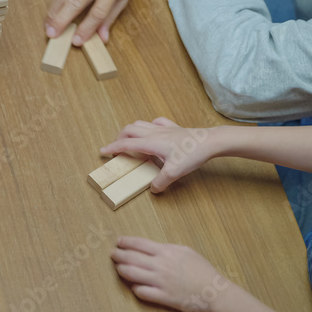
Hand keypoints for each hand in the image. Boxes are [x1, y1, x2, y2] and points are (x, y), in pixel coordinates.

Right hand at [45, 0, 141, 45]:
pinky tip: (52, 11)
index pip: (98, 11)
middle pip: (76, 1)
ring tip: (48, 26)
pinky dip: (56, 0)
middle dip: (62, 20)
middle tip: (52, 35)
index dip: (86, 28)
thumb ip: (112, 15)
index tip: (76, 41)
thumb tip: (102, 37)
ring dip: (54, 11)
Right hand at [100, 118, 217, 192]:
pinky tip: (152, 130)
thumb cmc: (191, 154)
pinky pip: (156, 122)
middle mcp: (153, 133)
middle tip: (116, 148)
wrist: (209, 142)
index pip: (125, 144)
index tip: (102, 151)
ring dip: (131, 130)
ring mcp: (163, 128)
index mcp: (150, 143)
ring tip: (130, 140)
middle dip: (119, 138)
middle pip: (129, 129)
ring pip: (140, 124)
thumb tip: (153, 189)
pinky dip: (149, 125)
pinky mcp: (173, 127)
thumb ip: (160, 182)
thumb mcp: (174, 172)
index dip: (112, 147)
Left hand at [111, 237, 236, 310]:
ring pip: (131, 274)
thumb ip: (168, 248)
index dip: (125, 242)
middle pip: (131, 258)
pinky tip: (133, 285)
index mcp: (166, 252)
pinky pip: (141, 292)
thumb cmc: (203, 271)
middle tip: (113, 253)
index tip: (119, 241)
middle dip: (118, 254)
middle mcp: (160, 265)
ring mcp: (160, 282)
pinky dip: (134, 287)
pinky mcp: (162, 297)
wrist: (214, 292)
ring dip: (121, 270)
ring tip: (119, 268)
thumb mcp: (186, 251)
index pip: (138, 243)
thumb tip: (153, 246)